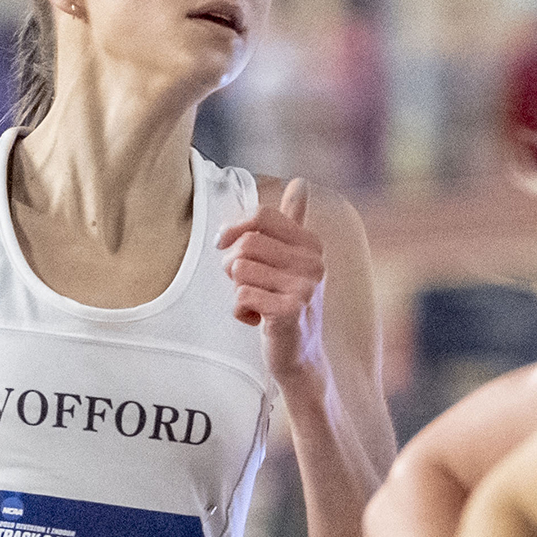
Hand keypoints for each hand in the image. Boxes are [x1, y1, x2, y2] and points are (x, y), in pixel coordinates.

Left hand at [217, 178, 324, 381]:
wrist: (299, 355)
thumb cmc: (287, 302)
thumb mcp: (291, 260)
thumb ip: (293, 221)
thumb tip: (300, 181)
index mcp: (312, 244)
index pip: (262, 217)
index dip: (234, 228)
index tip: (223, 243)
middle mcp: (314, 262)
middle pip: (246, 243)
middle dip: (233, 265)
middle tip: (244, 284)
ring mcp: (305, 287)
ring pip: (240, 269)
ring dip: (237, 289)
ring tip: (255, 302)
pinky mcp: (290, 310)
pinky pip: (242, 294)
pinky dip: (240, 310)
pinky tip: (256, 320)